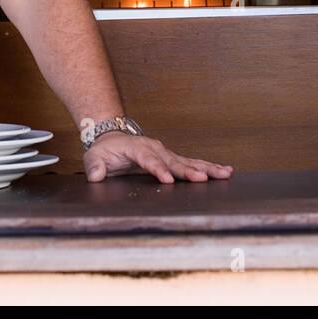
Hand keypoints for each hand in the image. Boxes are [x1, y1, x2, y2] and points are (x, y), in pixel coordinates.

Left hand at [82, 133, 232, 183]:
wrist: (111, 139)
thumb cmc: (104, 150)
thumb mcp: (93, 157)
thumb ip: (94, 166)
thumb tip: (96, 175)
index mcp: (136, 148)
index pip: (148, 159)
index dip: (158, 169)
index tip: (167, 180)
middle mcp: (154, 148)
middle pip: (173, 160)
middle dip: (189, 170)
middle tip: (203, 178)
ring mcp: (165, 152)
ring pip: (187, 161)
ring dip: (206, 168)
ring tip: (224, 173)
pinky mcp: (171, 158)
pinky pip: (191, 163)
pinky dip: (207, 167)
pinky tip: (224, 171)